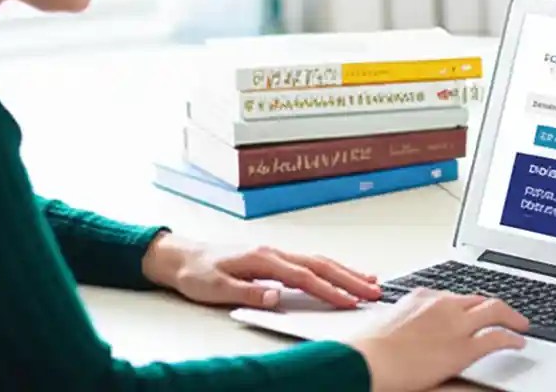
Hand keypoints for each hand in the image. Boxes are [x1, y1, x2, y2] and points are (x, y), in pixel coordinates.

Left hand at [141, 232, 380, 308]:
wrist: (181, 256)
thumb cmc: (196, 272)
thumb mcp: (216, 288)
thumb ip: (248, 292)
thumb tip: (277, 297)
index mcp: (263, 259)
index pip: (304, 277)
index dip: (329, 290)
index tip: (349, 302)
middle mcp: (274, 253)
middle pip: (320, 265)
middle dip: (349, 279)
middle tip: (374, 292)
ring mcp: (276, 254)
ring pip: (318, 261)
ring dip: (345, 272)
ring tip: (370, 282)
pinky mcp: (274, 260)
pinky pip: (309, 262)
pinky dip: (331, 268)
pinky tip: (341, 274)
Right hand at [350, 288, 529, 391]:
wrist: (368, 362)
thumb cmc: (370, 350)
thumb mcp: (389, 323)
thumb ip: (407, 319)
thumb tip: (409, 325)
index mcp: (421, 297)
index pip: (453, 296)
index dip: (467, 304)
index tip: (471, 309)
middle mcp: (441, 304)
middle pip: (478, 298)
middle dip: (493, 305)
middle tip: (504, 313)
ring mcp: (455, 324)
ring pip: (494, 310)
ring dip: (510, 316)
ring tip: (519, 324)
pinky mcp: (465, 347)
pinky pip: (498, 337)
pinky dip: (512, 338)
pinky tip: (518, 342)